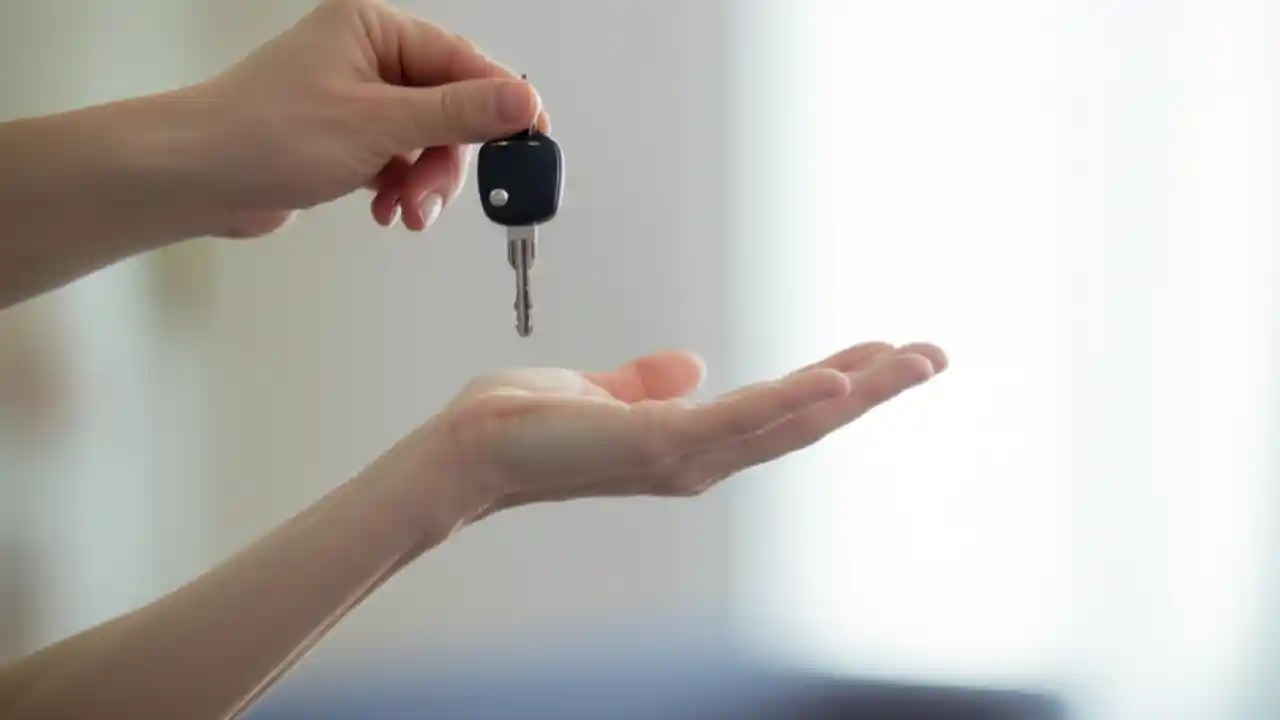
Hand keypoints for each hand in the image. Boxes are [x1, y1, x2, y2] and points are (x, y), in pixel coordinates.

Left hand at [183, 0, 546, 236]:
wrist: (195, 178)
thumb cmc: (270, 134)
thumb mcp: (379, 124)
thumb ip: (459, 114)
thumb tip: (524, 101)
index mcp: (375, 29)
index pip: (463, 62)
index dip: (500, 105)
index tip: (531, 142)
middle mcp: (367, 56)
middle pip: (447, 108)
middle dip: (447, 160)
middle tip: (432, 197)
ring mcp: (354, 98)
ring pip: (424, 141)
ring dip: (424, 182)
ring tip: (404, 212)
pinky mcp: (342, 138)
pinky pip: (397, 160)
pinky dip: (399, 187)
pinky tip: (385, 209)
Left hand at [404, 342, 946, 522]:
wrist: (470, 450)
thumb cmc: (524, 427)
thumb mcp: (603, 394)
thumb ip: (649, 384)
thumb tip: (692, 365)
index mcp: (690, 440)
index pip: (781, 409)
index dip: (836, 384)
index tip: (882, 358)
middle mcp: (700, 457)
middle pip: (805, 422)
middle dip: (873, 390)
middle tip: (932, 357)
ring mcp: (685, 455)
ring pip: (790, 422)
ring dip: (857, 390)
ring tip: (912, 360)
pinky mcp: (661, 442)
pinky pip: (742, 420)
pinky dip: (792, 400)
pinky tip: (838, 380)